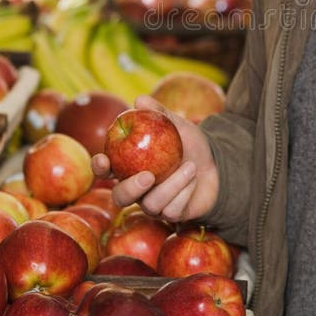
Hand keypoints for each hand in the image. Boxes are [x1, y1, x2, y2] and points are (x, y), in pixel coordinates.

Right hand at [92, 95, 218, 223]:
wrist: (216, 165)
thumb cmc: (190, 144)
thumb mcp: (177, 125)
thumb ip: (159, 113)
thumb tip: (140, 100)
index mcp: (129, 166)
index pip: (106, 170)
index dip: (99, 167)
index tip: (103, 160)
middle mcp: (136, 188)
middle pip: (120, 197)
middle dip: (131, 188)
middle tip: (148, 176)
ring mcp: (152, 204)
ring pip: (151, 204)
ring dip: (172, 185)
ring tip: (190, 167)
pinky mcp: (170, 215)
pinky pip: (171, 210)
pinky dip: (185, 192)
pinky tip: (194, 179)